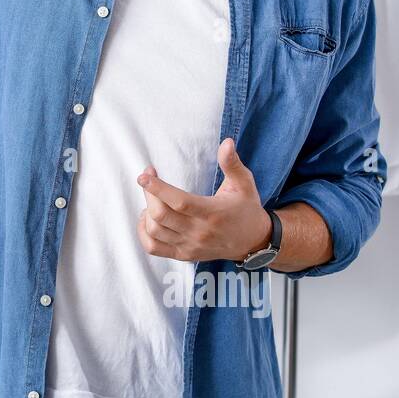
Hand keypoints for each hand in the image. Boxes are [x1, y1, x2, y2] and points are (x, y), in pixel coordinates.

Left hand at [136, 138, 271, 262]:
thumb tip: (227, 143)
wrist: (254, 241)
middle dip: (148, 194)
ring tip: (151, 199)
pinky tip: (147, 220)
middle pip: (160, 215)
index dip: (158, 188)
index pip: (179, 202)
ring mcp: (190, 246)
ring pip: (154, 231)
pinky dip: (144, 233)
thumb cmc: (246, 208)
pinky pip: (154, 248)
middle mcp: (198, 232)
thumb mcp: (244, 183)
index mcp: (212, 212)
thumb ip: (232, 163)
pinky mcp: (184, 255)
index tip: (145, 175)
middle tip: (147, 179)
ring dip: (145, 213)